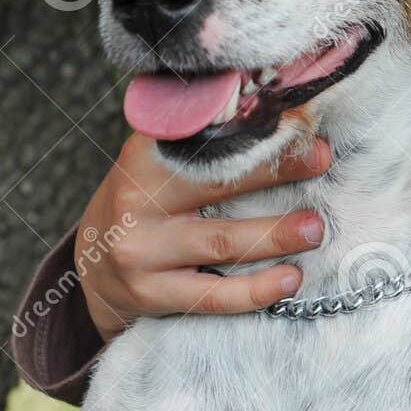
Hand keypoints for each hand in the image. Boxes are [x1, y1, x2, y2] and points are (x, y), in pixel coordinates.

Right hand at [75, 130, 331, 341]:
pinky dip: (256, 290)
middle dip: (275, 171)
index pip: (204, 139)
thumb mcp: (158, 164)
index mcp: (143, 157)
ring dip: (275, 235)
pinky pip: (213, 296)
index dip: (255, 130)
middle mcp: (136, 200)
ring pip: (221, 243)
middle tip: (320, 163)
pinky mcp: (150, 294)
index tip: (303, 124)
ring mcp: (141, 251)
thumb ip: (203, 142)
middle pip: (216, 183)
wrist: (90, 265)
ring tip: (315, 229)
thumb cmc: (145, 203)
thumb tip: (278, 114)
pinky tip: (289, 279)